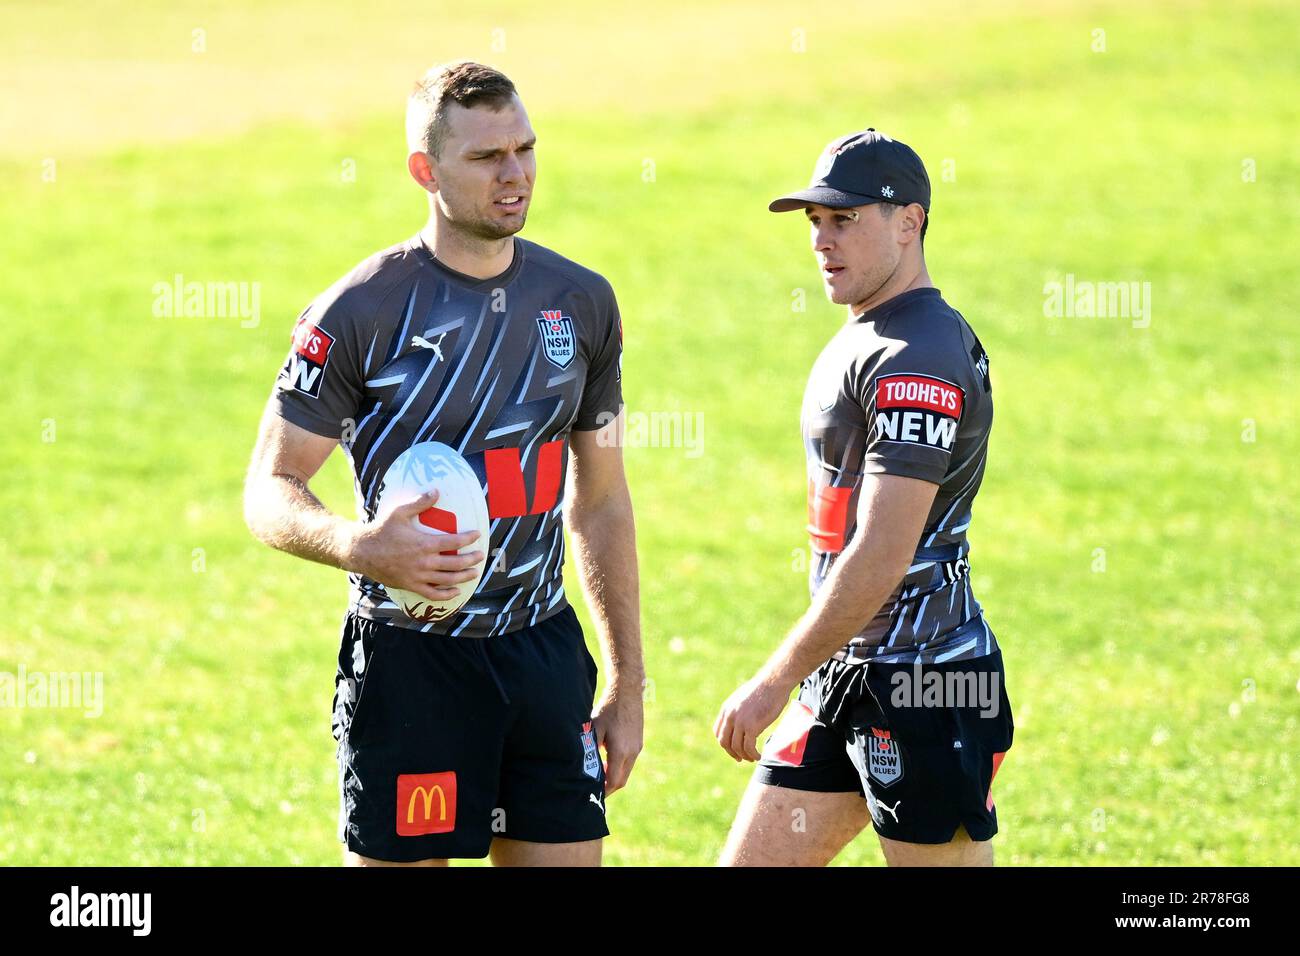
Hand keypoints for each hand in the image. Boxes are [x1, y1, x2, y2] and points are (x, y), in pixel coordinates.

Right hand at [347, 490, 484, 602]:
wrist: (362, 552)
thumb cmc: (382, 530)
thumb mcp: (399, 512)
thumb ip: (419, 502)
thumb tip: (436, 491)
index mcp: (424, 543)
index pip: (454, 541)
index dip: (469, 538)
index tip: (477, 534)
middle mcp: (424, 562)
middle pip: (456, 563)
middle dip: (472, 559)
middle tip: (480, 555)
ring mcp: (418, 576)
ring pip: (448, 580)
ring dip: (464, 577)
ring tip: (474, 573)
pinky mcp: (411, 586)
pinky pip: (433, 594)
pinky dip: (447, 595)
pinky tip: (456, 591)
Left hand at [591, 682, 643, 795]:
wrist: (628, 691)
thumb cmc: (608, 708)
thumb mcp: (595, 728)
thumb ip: (591, 749)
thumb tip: (583, 767)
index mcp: (620, 751)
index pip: (613, 781)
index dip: (603, 791)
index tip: (592, 794)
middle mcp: (632, 752)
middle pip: (621, 780)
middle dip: (608, 788)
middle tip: (594, 790)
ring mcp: (637, 747)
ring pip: (626, 771)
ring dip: (614, 776)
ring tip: (599, 775)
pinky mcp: (638, 742)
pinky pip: (629, 762)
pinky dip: (619, 767)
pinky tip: (607, 760)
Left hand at [714, 675, 791, 761]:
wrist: (773, 683)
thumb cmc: (763, 690)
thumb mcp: (743, 699)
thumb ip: (738, 710)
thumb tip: (741, 721)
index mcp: (726, 709)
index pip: (718, 732)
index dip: (725, 743)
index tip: (733, 749)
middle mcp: (730, 716)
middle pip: (724, 742)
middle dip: (732, 753)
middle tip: (741, 758)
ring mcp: (740, 722)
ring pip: (737, 747)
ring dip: (744, 756)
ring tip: (752, 758)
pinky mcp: (752, 727)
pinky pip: (748, 747)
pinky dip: (753, 755)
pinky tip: (758, 756)